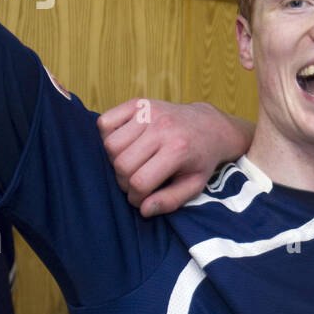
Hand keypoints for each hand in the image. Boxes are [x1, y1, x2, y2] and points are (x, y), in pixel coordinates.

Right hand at [97, 99, 248, 216]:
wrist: (208, 125)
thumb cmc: (200, 158)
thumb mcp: (194, 184)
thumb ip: (170, 201)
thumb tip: (144, 210)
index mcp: (178, 149)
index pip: (140, 182)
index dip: (136, 197)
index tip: (141, 198)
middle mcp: (162, 128)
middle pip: (122, 164)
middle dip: (124, 181)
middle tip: (136, 182)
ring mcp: (148, 112)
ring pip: (110, 145)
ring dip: (115, 160)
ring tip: (132, 163)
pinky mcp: (138, 103)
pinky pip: (105, 122)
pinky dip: (107, 136)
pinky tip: (125, 144)